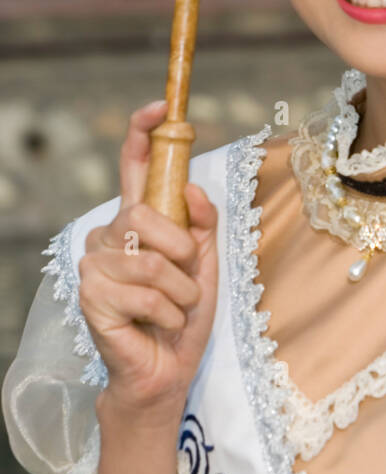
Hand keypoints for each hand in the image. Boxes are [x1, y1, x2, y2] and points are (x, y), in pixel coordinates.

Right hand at [80, 100, 218, 412]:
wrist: (167, 367)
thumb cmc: (183, 313)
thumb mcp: (206, 261)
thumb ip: (202, 222)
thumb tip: (190, 186)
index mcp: (138, 220)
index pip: (135, 166)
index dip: (144, 132)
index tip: (161, 106)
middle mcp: (110, 233)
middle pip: (145, 215)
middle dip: (181, 251)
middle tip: (187, 279)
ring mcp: (95, 264)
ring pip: (152, 260)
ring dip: (180, 292)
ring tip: (175, 309)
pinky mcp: (90, 296)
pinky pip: (145, 294)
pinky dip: (167, 314)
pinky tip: (159, 326)